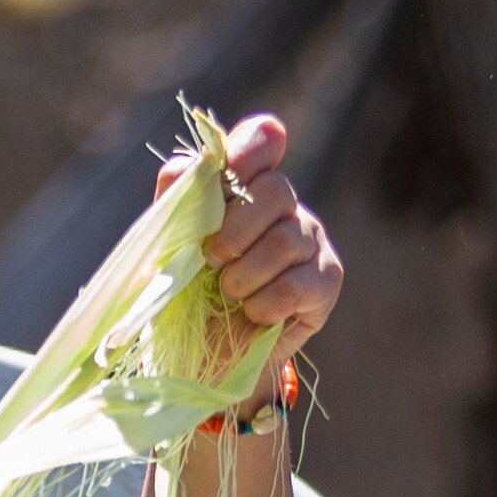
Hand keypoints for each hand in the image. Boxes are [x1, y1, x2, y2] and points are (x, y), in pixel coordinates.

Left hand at [200, 111, 341, 388]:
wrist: (206, 354)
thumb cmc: (188, 293)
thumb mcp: (170, 245)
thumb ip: (175, 203)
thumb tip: (184, 167)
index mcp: (247, 186)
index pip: (263, 141)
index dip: (250, 148)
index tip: (229, 168)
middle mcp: (285, 205)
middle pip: (275, 190)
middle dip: (234, 232)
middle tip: (211, 262)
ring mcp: (311, 240)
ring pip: (285, 241)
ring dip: (243, 276)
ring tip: (228, 294)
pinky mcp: (326, 280)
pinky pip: (295, 284)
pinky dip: (263, 304)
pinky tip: (253, 314)